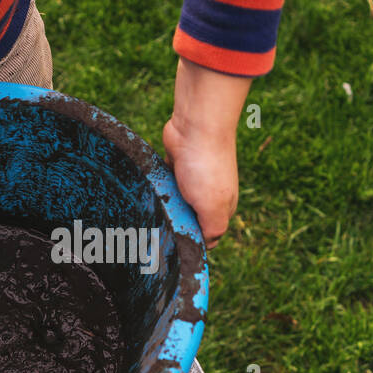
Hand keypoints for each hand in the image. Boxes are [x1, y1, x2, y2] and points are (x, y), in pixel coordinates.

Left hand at [164, 57, 252, 245]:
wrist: (196, 125)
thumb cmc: (206, 166)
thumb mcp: (214, 208)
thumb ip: (212, 231)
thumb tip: (205, 246)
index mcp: (222, 209)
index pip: (207, 237)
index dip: (191, 242)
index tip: (172, 247)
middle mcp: (209, 196)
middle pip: (188, 221)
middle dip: (175, 225)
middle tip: (157, 229)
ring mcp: (193, 181)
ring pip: (174, 204)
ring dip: (164, 205)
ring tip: (150, 209)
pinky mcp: (177, 167)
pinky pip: (165, 185)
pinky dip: (159, 187)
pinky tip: (151, 189)